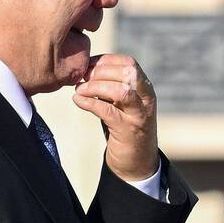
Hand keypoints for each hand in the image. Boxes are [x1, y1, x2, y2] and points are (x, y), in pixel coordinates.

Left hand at [72, 53, 157, 180]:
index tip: (86, 66)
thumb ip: (109, 87)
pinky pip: (108, 111)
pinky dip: (90, 103)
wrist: (136, 162)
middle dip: (101, 72)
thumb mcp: (119, 103)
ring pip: (121, 90)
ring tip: (79, 90)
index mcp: (144, 87)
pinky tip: (78, 101)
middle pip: (127, 72)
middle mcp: (145, 98)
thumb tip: (86, 71)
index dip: (105, 61)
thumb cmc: (124, 128)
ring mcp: (139, 114)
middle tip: (82, 78)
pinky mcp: (128, 130)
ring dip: (96, 87)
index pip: (128, 62)